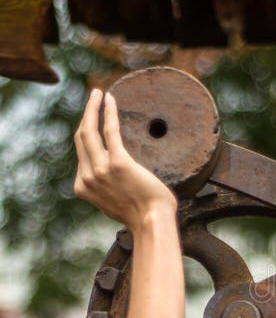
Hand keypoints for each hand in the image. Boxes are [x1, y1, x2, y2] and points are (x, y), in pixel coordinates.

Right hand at [74, 89, 176, 233]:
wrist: (152, 223)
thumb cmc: (143, 216)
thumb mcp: (115, 204)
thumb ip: (107, 189)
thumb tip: (112, 179)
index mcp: (83, 187)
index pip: (80, 154)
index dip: (86, 134)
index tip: (92, 120)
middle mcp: (87, 177)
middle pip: (81, 138)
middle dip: (86, 115)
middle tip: (93, 98)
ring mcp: (100, 170)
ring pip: (89, 131)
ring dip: (92, 108)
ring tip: (98, 93)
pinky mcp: (118, 163)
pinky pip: (110, 131)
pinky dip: (108, 112)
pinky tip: (110, 99)